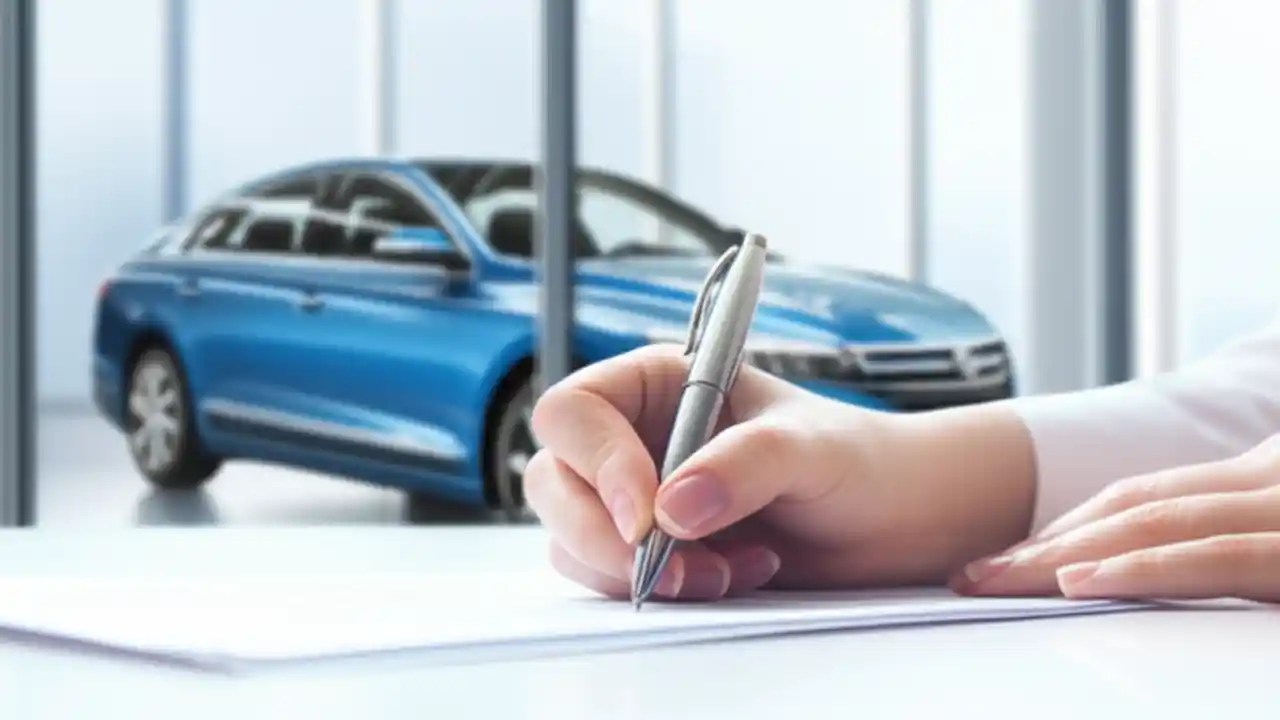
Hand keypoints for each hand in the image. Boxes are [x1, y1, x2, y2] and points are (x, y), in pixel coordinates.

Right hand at [525, 344, 1036, 601]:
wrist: (899, 518)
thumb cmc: (862, 458)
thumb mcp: (811, 449)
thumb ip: (744, 465)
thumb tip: (673, 506)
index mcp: (660, 382)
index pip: (575, 412)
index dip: (597, 463)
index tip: (644, 513)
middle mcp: (638, 435)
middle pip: (555, 480)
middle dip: (604, 533)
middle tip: (665, 564)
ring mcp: (641, 495)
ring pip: (573, 536)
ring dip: (638, 569)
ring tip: (722, 569)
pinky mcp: (655, 549)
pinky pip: (609, 575)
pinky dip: (660, 590)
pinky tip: (731, 575)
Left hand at [951, 435, 1279, 601]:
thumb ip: (1236, 541)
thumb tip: (1159, 564)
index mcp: (1264, 481)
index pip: (1150, 499)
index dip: (1070, 528)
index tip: (1007, 560)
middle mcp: (1269, 483)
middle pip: (1135, 507)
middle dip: (1046, 542)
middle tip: (972, 575)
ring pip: (1157, 522)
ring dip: (1065, 552)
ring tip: (994, 579)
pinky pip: (1217, 556)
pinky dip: (1143, 568)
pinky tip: (1078, 582)